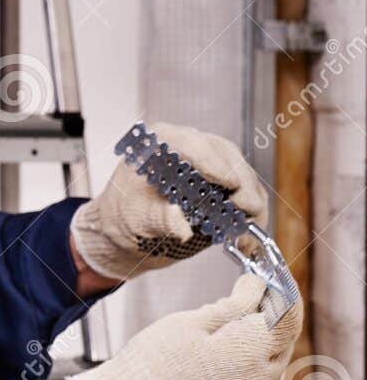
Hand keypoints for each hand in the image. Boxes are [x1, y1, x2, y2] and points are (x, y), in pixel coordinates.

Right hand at [68, 274, 301, 379]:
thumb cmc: (150, 365)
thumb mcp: (187, 322)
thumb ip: (230, 306)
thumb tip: (255, 289)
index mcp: (250, 351)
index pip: (288, 318)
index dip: (281, 296)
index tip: (263, 286)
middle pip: (280, 346)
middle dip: (266, 325)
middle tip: (240, 308)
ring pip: (268, 372)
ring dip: (254, 355)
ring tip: (218, 345)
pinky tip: (211, 375)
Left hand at [70, 121, 267, 281]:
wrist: (130, 228)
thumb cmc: (126, 214)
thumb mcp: (137, 217)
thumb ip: (160, 219)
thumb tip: (180, 227)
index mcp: (160, 142)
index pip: (191, 143)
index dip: (212, 162)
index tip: (229, 184)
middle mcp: (189, 144)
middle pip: (225, 156)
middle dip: (240, 183)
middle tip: (248, 209)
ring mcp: (210, 160)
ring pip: (242, 172)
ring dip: (250, 201)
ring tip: (247, 229)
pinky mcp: (225, 180)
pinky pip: (248, 191)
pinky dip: (253, 213)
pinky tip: (248, 237)